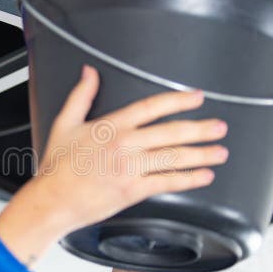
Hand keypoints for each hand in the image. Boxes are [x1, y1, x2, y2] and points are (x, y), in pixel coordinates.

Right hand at [34, 63, 228, 232]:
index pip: (151, 106)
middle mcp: (125, 145)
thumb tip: (89, 72)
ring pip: (174, 157)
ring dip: (201, 154)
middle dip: (200, 129)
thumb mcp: (65, 123)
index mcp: (111, 126)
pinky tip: (203, 176)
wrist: (52, 200)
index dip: (178, 100)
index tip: (196, 97)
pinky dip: (189, 179)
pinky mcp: (132, 190)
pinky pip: (167, 182)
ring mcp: (131, 168)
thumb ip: (81, 95)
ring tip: (220, 151)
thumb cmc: (58, 166)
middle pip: (171, 132)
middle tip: (219, 127)